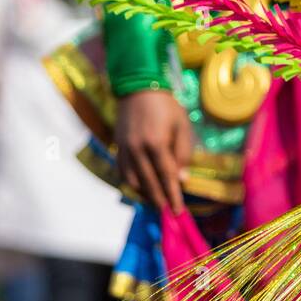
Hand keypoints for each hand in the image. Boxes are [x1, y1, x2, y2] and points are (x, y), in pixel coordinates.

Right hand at [115, 89, 192, 213]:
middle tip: (168, 212)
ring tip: (157, 202)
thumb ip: (183, 153)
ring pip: (132, 181)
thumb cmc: (167, 107)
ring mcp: (124, 149)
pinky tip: (142, 189)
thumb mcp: (182, 126)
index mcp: (156, 143)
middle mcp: (137, 149)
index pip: (166, 176)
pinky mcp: (117, 147)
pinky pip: (123, 172)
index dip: (173, 195)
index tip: (178, 211)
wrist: (139, 88)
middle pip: (148, 183)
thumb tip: (181, 179)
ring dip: (144, 195)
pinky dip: (132, 184)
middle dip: (159, 200)